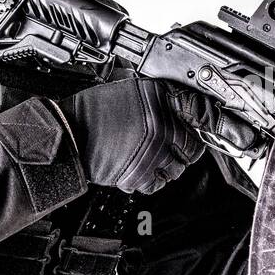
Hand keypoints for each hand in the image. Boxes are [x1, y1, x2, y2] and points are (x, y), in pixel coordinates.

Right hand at [59, 77, 208, 195]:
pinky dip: (151, 180)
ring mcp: (155, 151)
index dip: (202, 120)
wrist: (68, 134)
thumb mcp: (126, 90)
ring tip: (153, 160)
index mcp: (159, 99)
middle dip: (185, 150)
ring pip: (177, 168)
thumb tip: (171, 104)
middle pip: (192, 146)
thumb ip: (152, 98)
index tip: (205, 125)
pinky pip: (158, 184)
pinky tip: (141, 170)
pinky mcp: (143, 174)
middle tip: (174, 149)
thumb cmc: (89, 112)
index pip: (197, 110)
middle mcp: (162, 125)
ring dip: (168, 166)